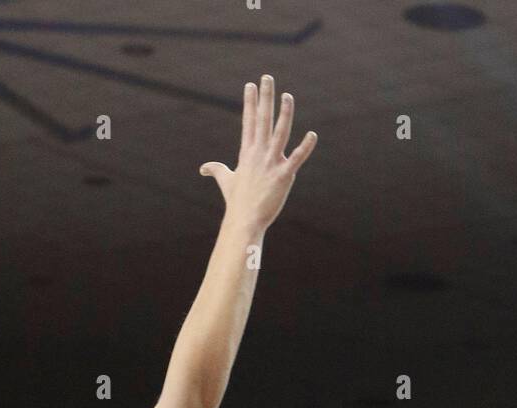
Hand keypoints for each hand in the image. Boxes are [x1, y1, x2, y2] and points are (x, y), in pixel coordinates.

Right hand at [200, 75, 316, 230]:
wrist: (244, 221)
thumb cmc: (237, 202)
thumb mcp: (225, 181)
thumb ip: (216, 170)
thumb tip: (203, 168)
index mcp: (247, 153)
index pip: (249, 122)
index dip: (250, 103)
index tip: (250, 85)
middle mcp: (259, 154)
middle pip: (263, 120)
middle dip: (265, 98)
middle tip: (267, 77)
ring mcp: (271, 164)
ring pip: (280, 133)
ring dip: (284, 114)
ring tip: (288, 96)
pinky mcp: (283, 176)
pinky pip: (296, 159)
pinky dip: (305, 147)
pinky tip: (312, 135)